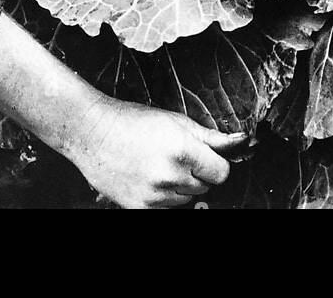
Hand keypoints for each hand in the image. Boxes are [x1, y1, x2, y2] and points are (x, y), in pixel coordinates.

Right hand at [63, 94, 246, 207]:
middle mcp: (171, 176)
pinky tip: (150, 180)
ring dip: (180, 187)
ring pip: (186, 200)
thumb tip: (240, 141)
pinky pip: (167, 210)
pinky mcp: (140, 208)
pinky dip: (163, 199)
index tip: (206, 158)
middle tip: (176, 156)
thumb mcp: (176, 121)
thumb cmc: (133, 121)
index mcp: (183, 150)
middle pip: (205, 187)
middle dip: (197, 173)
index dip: (215, 164)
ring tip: (159, 165)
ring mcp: (154, 196)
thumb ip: (210, 136)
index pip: (221, 172)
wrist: (93, 132)